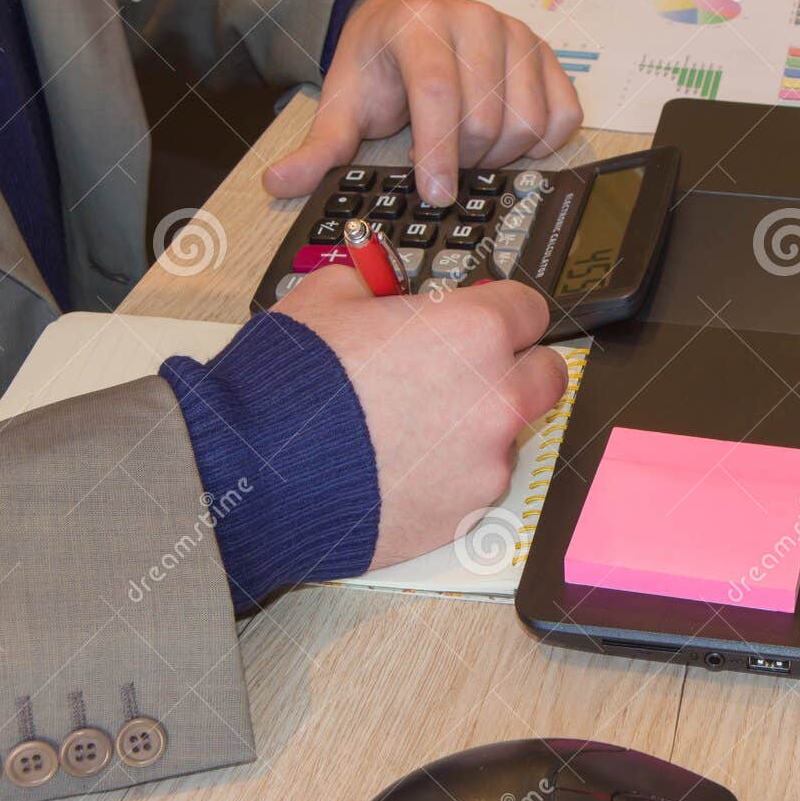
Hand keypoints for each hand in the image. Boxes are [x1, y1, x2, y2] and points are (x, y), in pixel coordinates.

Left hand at [264, 0, 583, 204]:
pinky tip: (507, 142)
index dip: (438, 150)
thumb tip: (278, 183)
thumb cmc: (380, 59)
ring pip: (526, 122)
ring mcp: (517, 34)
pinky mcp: (546, 54)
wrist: (410, 12)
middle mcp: (475, 21)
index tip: (435, 192)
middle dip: (462, 158)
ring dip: (498, 154)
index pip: (438, 92)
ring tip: (468, 148)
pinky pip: (563, 115)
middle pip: (485, 118)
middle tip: (438, 160)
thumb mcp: (344, 98)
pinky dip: (540, 143)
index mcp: (419, 25)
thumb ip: (319, 146)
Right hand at [273, 268, 568, 568]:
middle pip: (545, 374)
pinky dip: (450, 475)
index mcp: (474, 331)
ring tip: (410, 428)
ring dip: (478, 427)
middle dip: (512, 368)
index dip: (500, 311)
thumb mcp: (329, 297)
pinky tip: (398, 468)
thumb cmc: (289, 385)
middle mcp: (496, 397)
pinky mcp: (467, 514)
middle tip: (463, 372)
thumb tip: (386, 290)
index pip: (529, 309)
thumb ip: (379, 286)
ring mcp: (486, 462)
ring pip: (509, 434)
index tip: (480, 319)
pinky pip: (476, 483)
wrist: (254, 470)